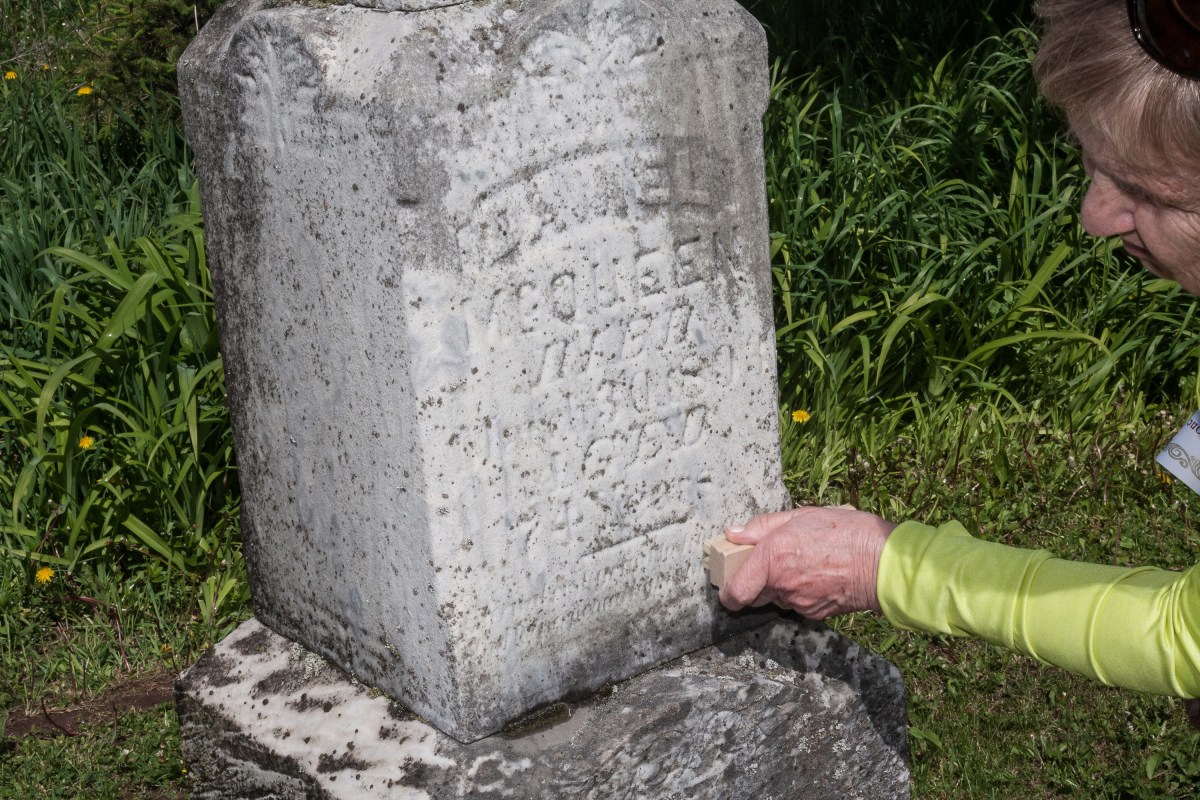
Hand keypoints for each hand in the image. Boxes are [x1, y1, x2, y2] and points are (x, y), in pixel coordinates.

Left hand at [718, 506, 896, 618]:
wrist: (882, 562)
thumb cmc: (845, 532)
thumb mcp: (800, 516)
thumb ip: (762, 527)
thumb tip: (733, 533)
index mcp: (772, 558)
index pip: (736, 592)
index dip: (727, 593)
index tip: (727, 586)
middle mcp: (781, 585)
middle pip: (753, 596)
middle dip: (755, 583)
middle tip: (768, 565)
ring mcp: (798, 602)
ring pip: (776, 599)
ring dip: (779, 587)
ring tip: (800, 564)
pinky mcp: (814, 613)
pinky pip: (796, 604)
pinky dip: (799, 593)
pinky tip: (815, 574)